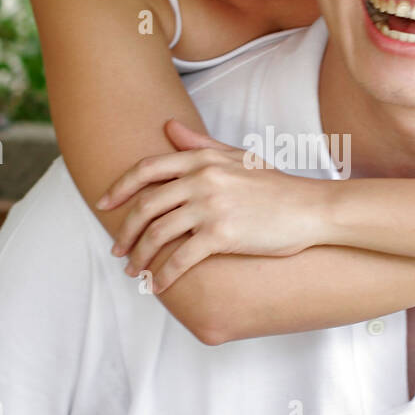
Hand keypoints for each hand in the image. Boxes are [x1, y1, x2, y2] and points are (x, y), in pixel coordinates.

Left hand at [95, 119, 332, 290]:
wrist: (311, 209)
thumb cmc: (276, 186)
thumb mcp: (237, 156)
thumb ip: (200, 144)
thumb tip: (169, 128)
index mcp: (202, 159)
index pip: (146, 170)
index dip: (119, 188)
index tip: (103, 204)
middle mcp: (202, 180)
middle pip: (146, 206)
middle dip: (125, 231)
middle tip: (117, 250)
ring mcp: (211, 207)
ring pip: (158, 234)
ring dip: (140, 257)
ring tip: (134, 272)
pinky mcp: (222, 236)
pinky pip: (181, 259)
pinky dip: (164, 275)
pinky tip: (158, 286)